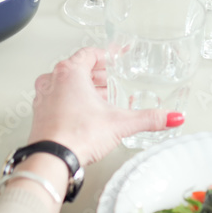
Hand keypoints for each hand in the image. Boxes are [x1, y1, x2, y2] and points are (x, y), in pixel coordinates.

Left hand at [27, 47, 179, 166]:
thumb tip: (170, 117)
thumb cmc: (76, 135)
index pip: (89, 54)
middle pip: (77, 68)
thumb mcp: (119, 123)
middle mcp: (53, 80)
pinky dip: (71, 99)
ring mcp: (44, 96)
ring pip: (66, 83)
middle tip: (111, 78)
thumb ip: (148, 118)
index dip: (106, 55)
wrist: (52, 159)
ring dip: (84, 87)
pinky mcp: (40, 113)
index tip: (116, 56)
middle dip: (96, 73)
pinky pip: (57, 98)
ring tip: (101, 97)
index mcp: (70, 72)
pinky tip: (84, 112)